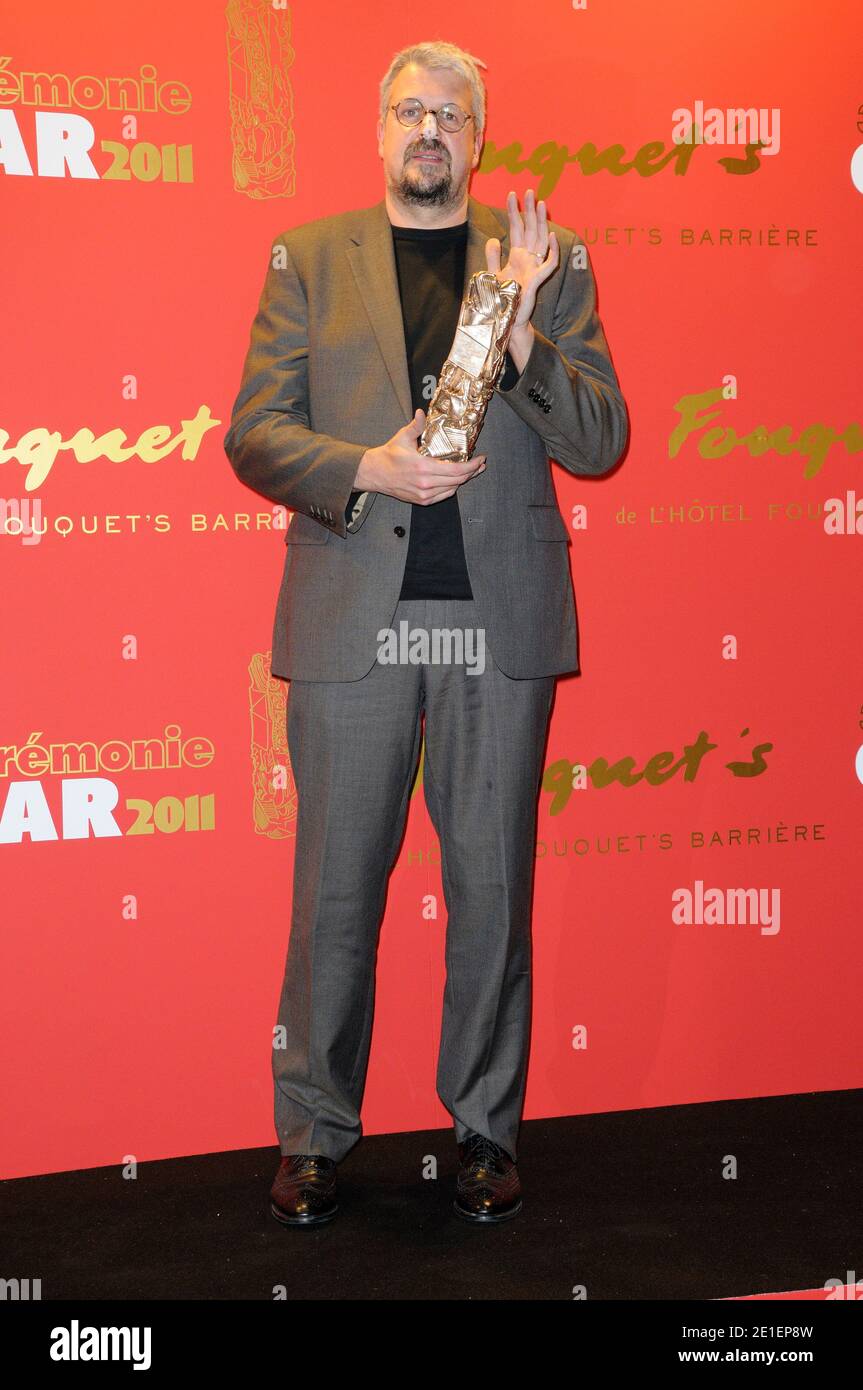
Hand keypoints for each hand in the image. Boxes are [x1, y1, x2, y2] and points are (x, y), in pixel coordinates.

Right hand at [355, 409, 485, 504]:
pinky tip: (456, 481)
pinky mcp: (421, 500)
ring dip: (463, 480)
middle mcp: (425, 483)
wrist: (375, 473)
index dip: (472, 466)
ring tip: (470, 472)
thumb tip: (422, 412)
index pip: (456, 470)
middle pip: (458, 480)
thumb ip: (416, 425)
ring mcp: (424, 494)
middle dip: (472, 472)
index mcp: (423, 467)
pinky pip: (443, 495)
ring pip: (453, 489)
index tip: (480, 459)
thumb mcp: (403, 437)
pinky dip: (452, 488)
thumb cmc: (389, 456)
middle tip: (479, 465)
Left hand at [485, 189, 558, 330]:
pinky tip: (551, 236)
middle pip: (530, 229)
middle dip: (530, 210)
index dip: (514, 212)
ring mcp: (534, 268)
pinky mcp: (538, 280)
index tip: (511, 195)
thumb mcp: (494, 274)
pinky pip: (549, 263)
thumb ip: (493, 257)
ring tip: (541, 204)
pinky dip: (552, 250)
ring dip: (542, 223)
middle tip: (529, 191)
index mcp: (518, 256)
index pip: (517, 229)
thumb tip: (494, 239)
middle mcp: (528, 258)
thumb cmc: (502, 299)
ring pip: (541, 240)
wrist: (507, 319)